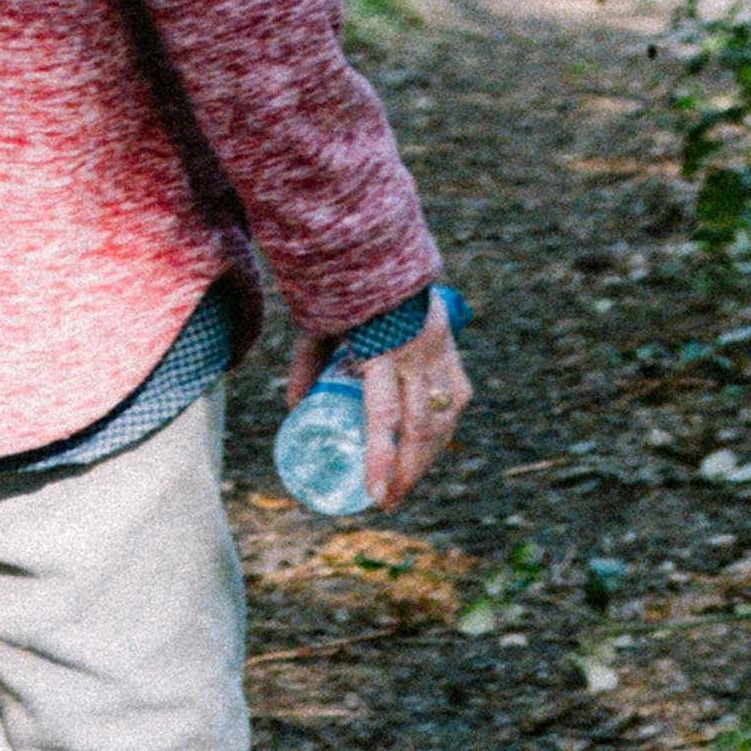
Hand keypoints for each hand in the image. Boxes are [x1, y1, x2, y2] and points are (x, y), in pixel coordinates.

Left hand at [285, 304, 470, 512]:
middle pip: (419, 428)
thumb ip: (307, 366)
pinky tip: (433, 448)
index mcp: (381, 349)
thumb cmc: (344, 289)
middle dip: (407, 473)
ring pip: (443, 418)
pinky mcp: (451, 346)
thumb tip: (294, 411)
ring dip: (427, 456)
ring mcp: (438, 350)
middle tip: (388, 504)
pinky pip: (456, 396)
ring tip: (407, 482)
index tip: (376, 495)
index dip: (382, 460)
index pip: (384, 416)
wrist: (382, 246)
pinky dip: (445, 426)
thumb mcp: (318, 327)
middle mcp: (416, 353)